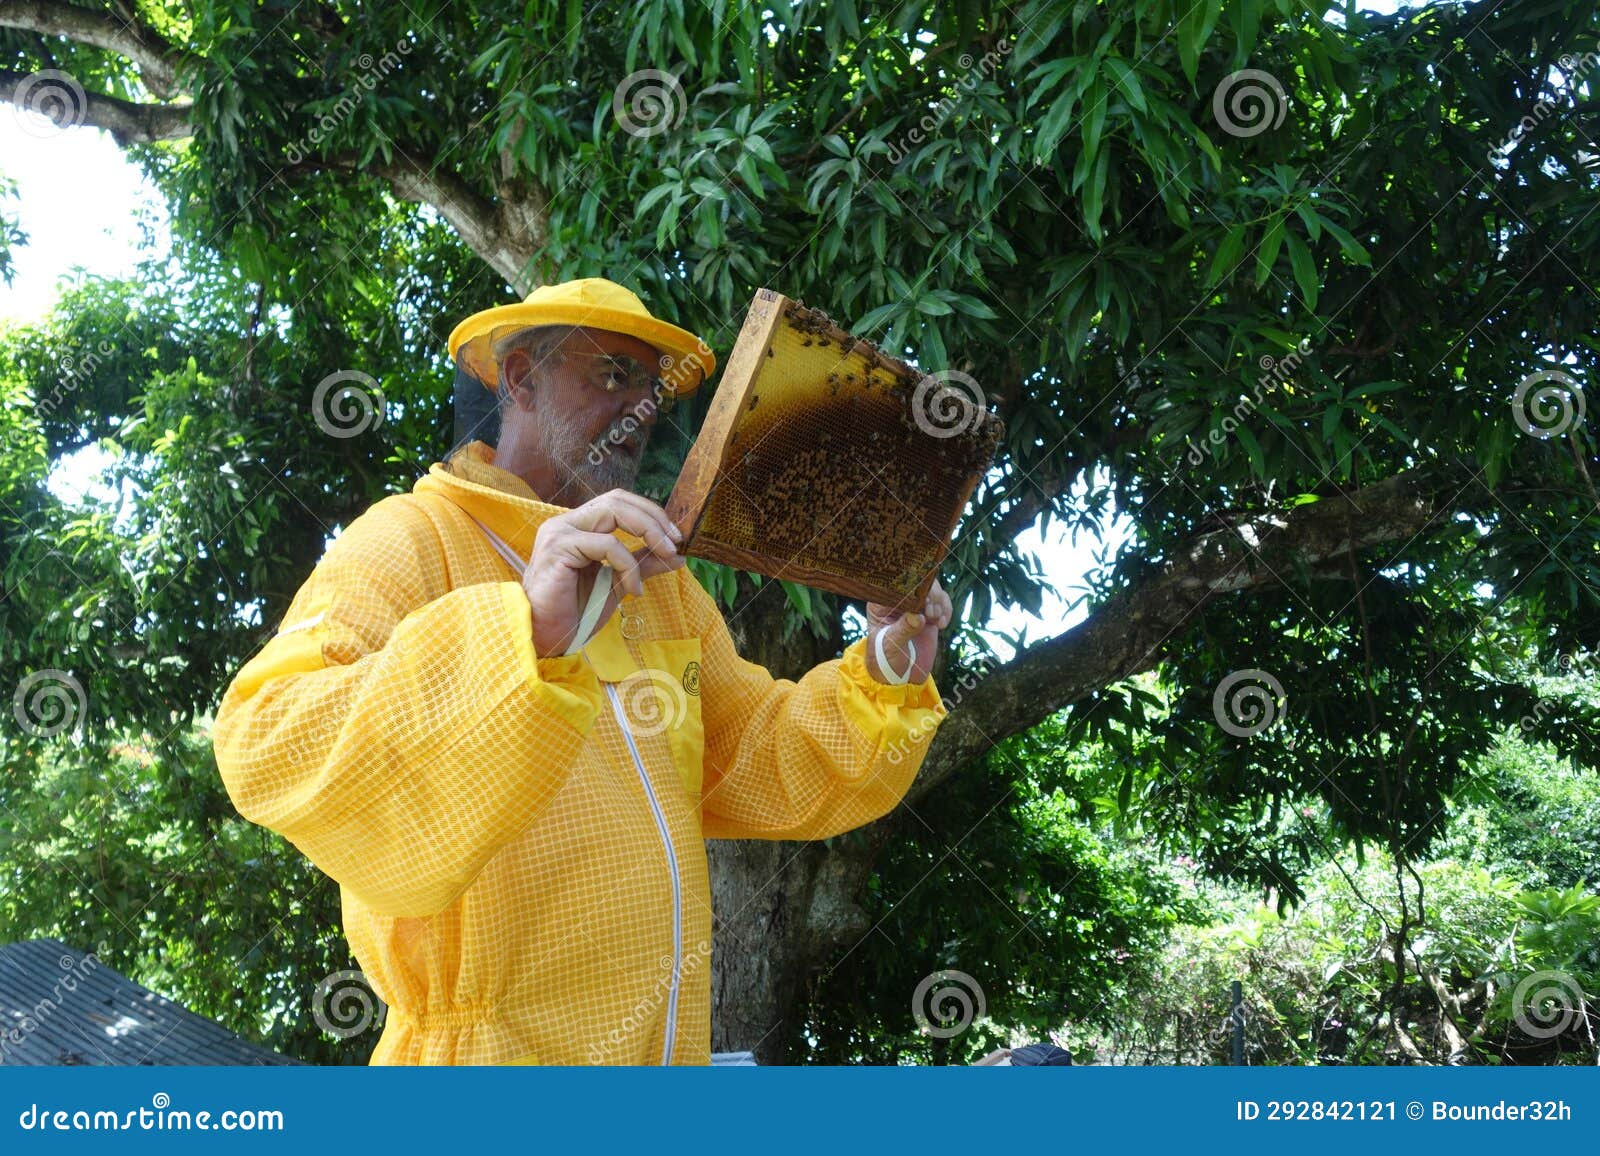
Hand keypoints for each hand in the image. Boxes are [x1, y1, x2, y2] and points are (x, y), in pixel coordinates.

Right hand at [523, 489, 684, 655]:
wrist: (546, 637)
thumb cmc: (576, 611)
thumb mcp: (618, 583)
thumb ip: (643, 565)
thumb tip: (678, 556)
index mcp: (579, 526)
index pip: (618, 501)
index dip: (650, 512)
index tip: (676, 537)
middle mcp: (567, 522)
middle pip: (617, 500)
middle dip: (653, 519)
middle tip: (675, 544)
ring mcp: (560, 532)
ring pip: (613, 513)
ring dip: (648, 533)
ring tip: (665, 558)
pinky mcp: (558, 548)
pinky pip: (606, 545)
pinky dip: (628, 565)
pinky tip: (633, 590)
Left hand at [864, 579, 950, 683]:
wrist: (899, 677)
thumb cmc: (885, 660)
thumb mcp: (891, 646)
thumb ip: (903, 630)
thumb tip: (918, 617)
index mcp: (881, 603)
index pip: (895, 584)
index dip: (910, 587)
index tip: (920, 599)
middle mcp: (898, 600)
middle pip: (917, 581)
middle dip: (928, 593)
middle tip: (931, 611)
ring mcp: (915, 606)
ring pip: (932, 588)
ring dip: (939, 601)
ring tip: (935, 619)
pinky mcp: (929, 614)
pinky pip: (942, 602)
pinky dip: (946, 609)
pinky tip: (942, 625)